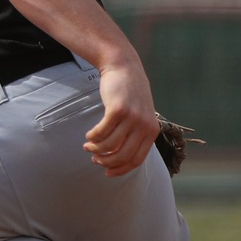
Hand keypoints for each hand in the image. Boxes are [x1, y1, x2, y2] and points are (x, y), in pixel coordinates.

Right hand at [85, 60, 158, 176]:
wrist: (125, 68)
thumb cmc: (129, 95)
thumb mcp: (139, 115)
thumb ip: (134, 134)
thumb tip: (117, 157)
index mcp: (152, 131)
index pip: (136, 160)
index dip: (120, 169)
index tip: (107, 172)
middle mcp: (145, 126)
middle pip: (122, 156)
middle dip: (105, 161)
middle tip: (94, 159)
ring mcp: (132, 118)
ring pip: (109, 145)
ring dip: (95, 149)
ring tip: (88, 146)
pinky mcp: (118, 110)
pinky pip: (101, 132)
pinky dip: (92, 137)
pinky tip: (89, 135)